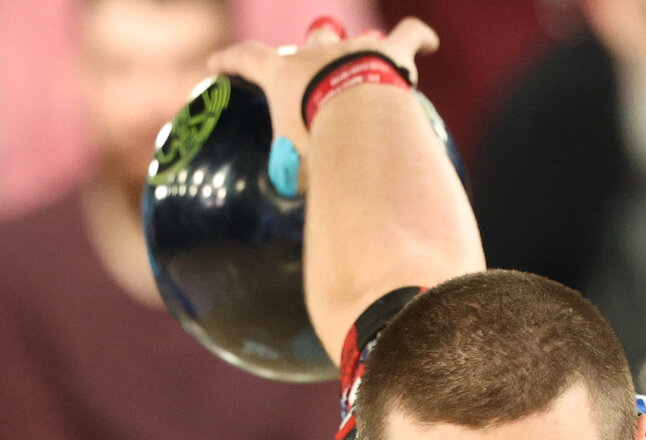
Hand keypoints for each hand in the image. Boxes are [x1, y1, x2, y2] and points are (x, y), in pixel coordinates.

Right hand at [207, 16, 440, 156]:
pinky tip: (430, 43)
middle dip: (310, 52)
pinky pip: (408, 34)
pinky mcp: (392, 53)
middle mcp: (316, 53)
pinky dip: (419, 37)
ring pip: (354, 39)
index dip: (229, 60)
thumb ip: (294, 172)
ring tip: (363, 60)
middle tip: (314, 72)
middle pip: (309, 43)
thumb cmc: (320, 144)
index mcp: (282, 75)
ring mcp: (355, 49)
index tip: (215, 63)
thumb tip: (297, 198)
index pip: (246, 58)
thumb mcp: (296, 165)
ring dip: (358, 49)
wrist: (362, 122)